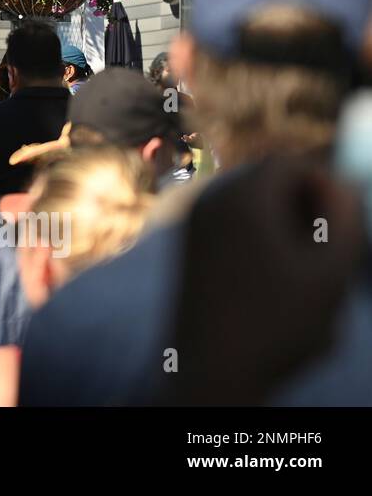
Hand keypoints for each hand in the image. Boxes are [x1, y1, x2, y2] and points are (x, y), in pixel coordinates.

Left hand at [166, 154, 365, 404]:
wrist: (210, 372)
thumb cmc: (275, 325)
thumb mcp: (329, 273)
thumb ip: (345, 218)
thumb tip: (341, 183)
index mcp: (241, 199)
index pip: (289, 162)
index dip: (323, 185)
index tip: (341, 225)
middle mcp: (209, 202)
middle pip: (268, 181)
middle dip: (303, 205)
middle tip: (327, 248)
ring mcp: (193, 225)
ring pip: (252, 205)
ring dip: (283, 226)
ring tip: (304, 270)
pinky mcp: (189, 249)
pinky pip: (233, 227)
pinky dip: (259, 242)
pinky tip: (276, 282)